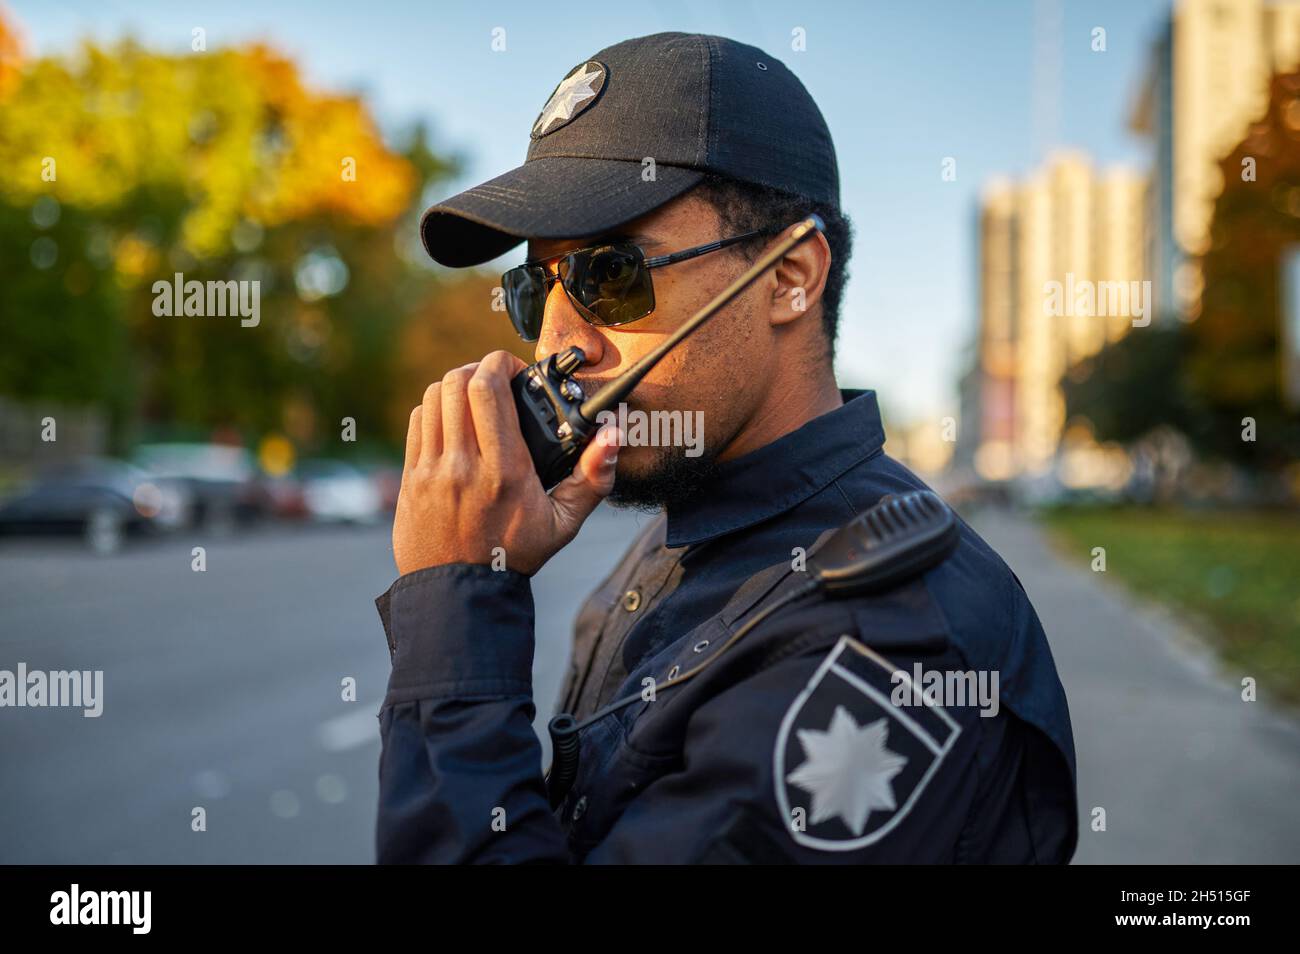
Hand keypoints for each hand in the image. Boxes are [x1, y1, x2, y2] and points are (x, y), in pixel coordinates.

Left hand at [392, 351, 620, 576]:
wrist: (460, 592)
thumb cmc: (515, 555)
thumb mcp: (564, 523)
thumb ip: (593, 477)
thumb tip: (614, 435)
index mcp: (505, 471)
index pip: (489, 389)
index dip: (500, 363)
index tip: (516, 370)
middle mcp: (464, 465)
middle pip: (458, 383)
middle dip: (480, 369)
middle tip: (498, 381)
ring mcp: (431, 470)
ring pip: (435, 396)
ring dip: (458, 386)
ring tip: (477, 398)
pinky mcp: (410, 478)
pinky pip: (418, 421)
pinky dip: (436, 409)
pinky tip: (454, 422)